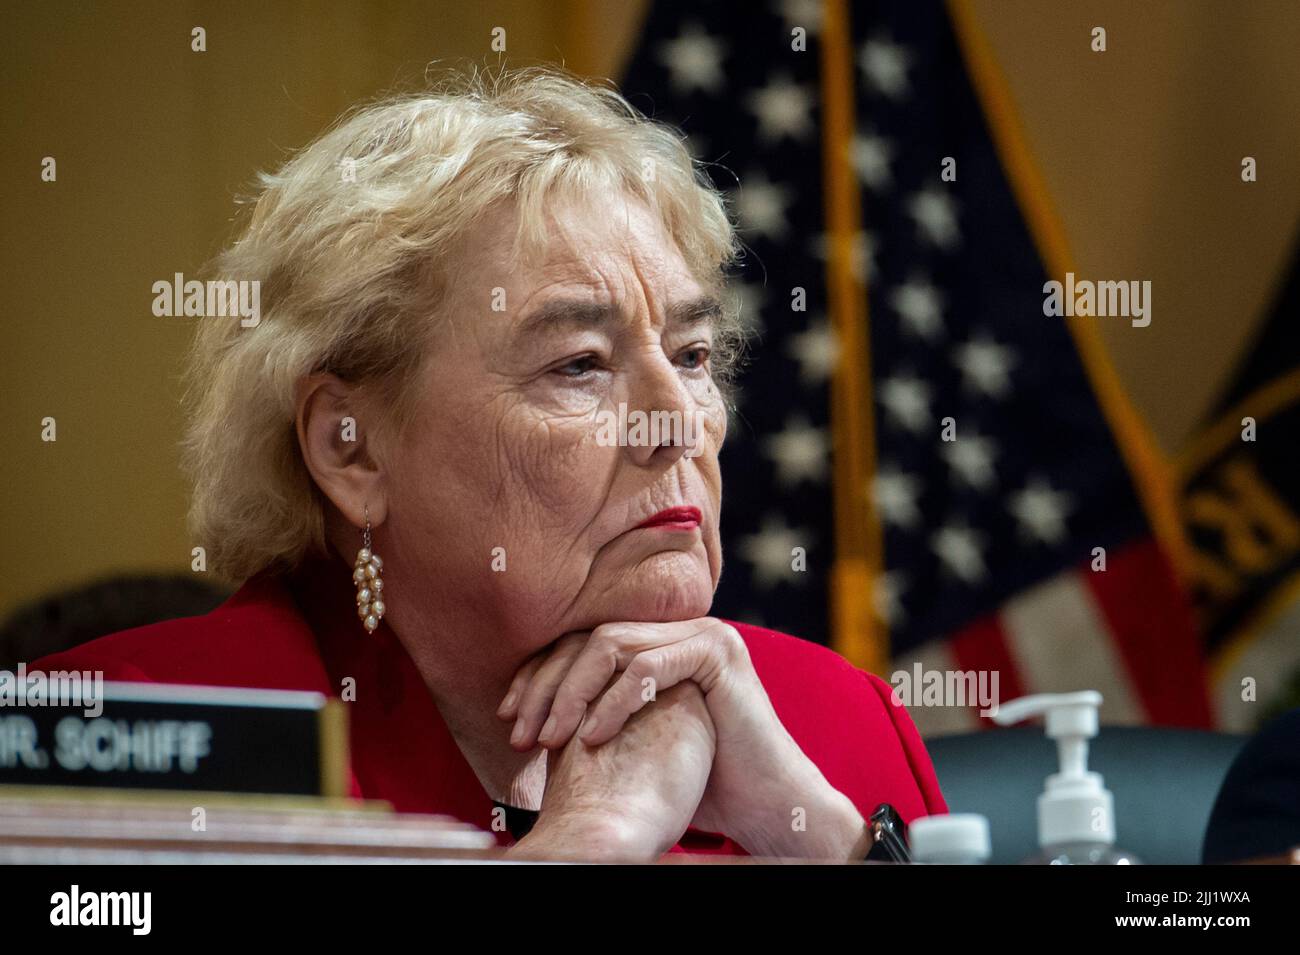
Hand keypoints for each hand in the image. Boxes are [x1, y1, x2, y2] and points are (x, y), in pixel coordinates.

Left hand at [498, 619, 865, 858]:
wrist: (762, 803)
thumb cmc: (699, 781)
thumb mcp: (634, 739)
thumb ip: (595, 713)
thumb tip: (525, 713)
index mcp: (658, 640)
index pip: (582, 641)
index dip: (540, 675)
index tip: (509, 717)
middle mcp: (678, 626)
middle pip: (590, 637)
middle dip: (546, 685)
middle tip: (520, 731)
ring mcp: (702, 632)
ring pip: (611, 645)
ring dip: (571, 693)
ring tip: (549, 739)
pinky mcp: (717, 652)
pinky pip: (648, 666)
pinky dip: (613, 702)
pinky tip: (591, 738)